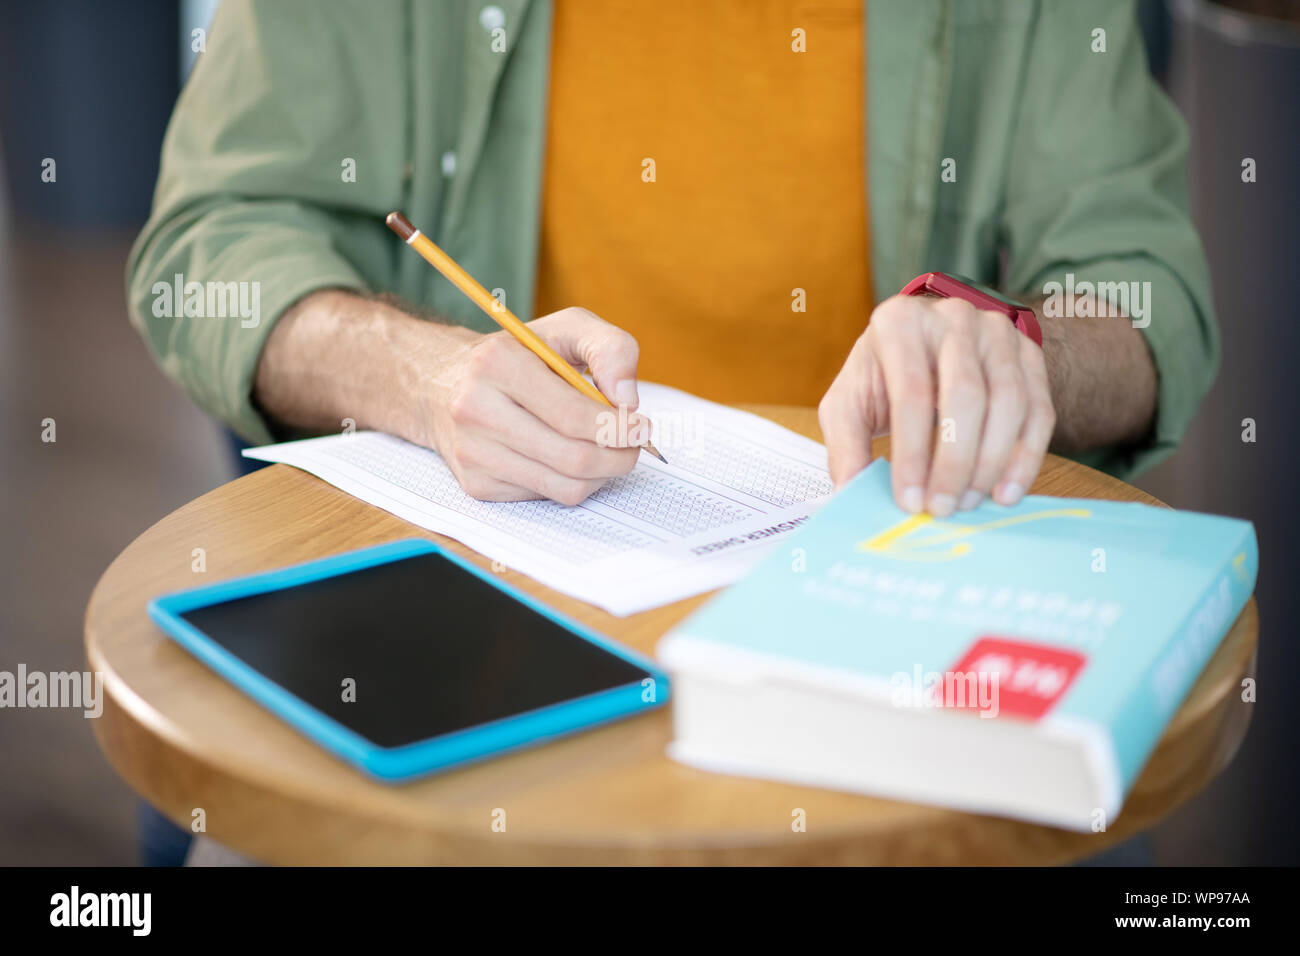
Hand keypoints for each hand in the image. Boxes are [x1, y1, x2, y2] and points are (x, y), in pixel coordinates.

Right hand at [408, 307, 649, 504]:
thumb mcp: (566, 328)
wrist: (443, 383)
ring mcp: (473, 452)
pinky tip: (565, 458)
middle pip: (573, 458)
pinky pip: (545, 497)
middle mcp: (476, 410)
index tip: (641, 427)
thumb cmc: (519, 355)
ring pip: (564, 487)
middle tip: (633, 446)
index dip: (620, 428)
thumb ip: (610, 349)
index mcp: (498, 364)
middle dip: (619, 457)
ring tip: (606, 452)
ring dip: (600, 475)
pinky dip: (569, 482)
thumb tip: (628, 400)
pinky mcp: (476, 484)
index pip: (574, 415)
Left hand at [818, 294, 1054, 515]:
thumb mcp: (849, 403)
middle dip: (955, 462)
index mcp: (899, 323)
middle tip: (943, 509)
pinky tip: (1005, 492)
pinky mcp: (1029, 353)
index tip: (910, 500)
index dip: (912, 453)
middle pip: (965, 396)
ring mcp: (997, 331)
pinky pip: (1038, 409)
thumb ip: (845, 446)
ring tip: (969, 503)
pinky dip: (1026, 456)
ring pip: (1008, 402)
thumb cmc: (882, 377)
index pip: (911, 393)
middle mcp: (953, 318)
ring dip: (991, 462)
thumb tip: (849, 493)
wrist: (928, 345)